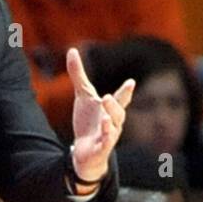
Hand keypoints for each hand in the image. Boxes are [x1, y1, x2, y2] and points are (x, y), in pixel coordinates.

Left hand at [68, 47, 133, 184]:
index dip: (125, 92)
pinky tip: (103, 130)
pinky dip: (106, 137)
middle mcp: (113, 122)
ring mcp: (108, 136)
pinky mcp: (101, 149)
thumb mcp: (83, 96)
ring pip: (113, 129)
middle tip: (106, 97)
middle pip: (118, 113)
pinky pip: (106, 143)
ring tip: (105, 113)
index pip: (120, 99)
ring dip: (110, 121)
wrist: (84, 152)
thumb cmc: (89, 122)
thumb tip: (72, 50)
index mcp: (110, 109)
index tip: (130, 82)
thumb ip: (79, 74)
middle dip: (115, 105)